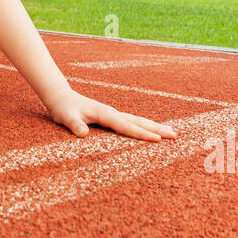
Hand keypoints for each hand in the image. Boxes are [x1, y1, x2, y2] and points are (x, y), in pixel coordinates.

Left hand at [43, 87, 177, 141]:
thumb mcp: (65, 117)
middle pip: (139, 121)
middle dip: (157, 129)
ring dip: (155, 127)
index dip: (141, 134)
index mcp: (105, 114)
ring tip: (172, 133)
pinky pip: (132, 123)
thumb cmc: (63, 109)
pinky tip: (151, 132)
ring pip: (138, 121)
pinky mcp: (112, 117)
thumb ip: (74, 125)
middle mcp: (113, 112)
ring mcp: (114, 114)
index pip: (126, 126)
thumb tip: (83, 134)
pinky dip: (145, 127)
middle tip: (175, 136)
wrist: (61, 97)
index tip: (157, 140)